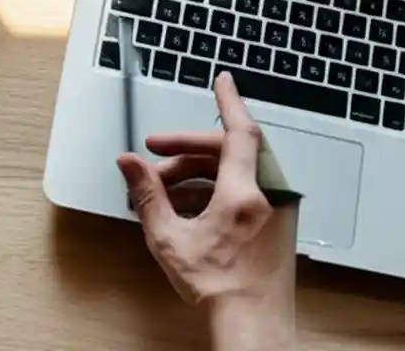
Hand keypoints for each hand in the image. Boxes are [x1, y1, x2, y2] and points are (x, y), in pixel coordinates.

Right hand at [117, 72, 298, 350]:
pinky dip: (214, 189)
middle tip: (155, 156)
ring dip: (197, 173)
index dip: (229, 101)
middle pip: (227, 151)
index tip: (222, 80)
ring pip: (234, 171)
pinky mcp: (275, 223)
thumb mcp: (169, 238)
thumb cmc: (218, 289)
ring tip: (162, 191)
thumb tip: (129, 164)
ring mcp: (275, 209)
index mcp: (245, 193)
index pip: (239, 131)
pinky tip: (187, 207)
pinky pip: (244, 190)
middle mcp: (266, 195)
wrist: (251, 324)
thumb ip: (147, 194)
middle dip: (187, 151)